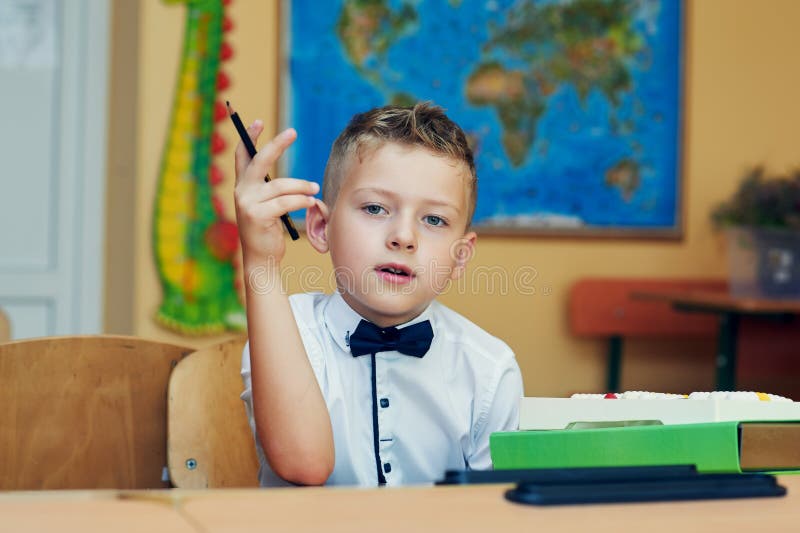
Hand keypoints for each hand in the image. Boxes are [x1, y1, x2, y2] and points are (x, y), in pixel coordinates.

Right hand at [234, 122, 318, 266]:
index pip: (242, 156)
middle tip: (293, 132)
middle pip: (260, 161)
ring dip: (302, 186)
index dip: (248, 138)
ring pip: (281, 186)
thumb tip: (298, 181)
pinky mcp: (257, 216)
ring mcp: (247, 204)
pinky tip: (311, 201)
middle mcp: (241, 192)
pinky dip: (301, 200)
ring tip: (315, 188)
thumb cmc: (267, 231)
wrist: (261, 259)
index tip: (258, 121)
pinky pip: (285, 202)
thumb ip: (271, 190)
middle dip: (276, 145)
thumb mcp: (266, 207)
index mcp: (243, 186)